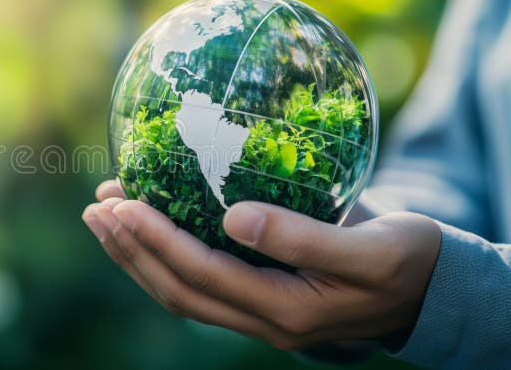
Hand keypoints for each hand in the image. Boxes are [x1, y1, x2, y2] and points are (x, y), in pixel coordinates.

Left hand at [82, 180, 441, 350]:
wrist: (428, 291)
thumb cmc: (407, 261)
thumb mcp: (368, 248)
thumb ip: (300, 237)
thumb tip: (233, 217)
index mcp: (285, 308)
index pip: (201, 274)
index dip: (156, 240)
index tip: (121, 203)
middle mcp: (262, 320)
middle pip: (177, 289)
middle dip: (130, 249)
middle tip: (96, 207)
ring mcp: (258, 314)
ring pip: (180, 290)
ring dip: (137, 255)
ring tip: (105, 215)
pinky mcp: (259, 298)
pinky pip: (198, 283)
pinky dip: (164, 256)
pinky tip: (147, 229)